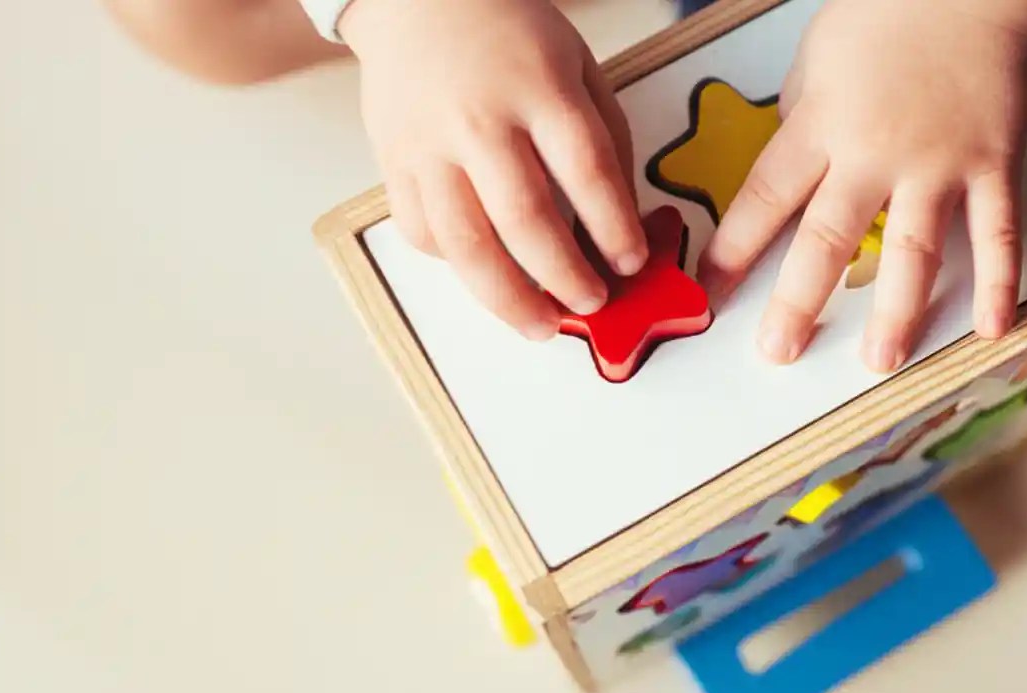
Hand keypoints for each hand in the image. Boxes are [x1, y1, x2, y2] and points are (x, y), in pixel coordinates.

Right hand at [340, 0, 646, 339]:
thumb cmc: (507, 34)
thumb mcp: (577, 65)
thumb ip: (603, 138)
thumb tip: (620, 219)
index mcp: (539, 89)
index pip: (587, 172)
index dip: (615, 227)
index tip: (631, 262)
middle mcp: (481, 121)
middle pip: (525, 219)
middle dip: (565, 276)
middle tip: (591, 302)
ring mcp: (430, 146)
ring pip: (466, 244)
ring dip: (508, 298)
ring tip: (539, 325)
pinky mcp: (395, 164)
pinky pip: (423, 232)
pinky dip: (455, 267)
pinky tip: (484, 276)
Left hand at [699, 0, 1026, 370]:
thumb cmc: (888, 11)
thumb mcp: (818, 59)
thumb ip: (802, 119)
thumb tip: (791, 170)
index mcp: (821, 125)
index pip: (765, 199)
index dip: (734, 250)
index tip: (711, 291)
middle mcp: (875, 152)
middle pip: (828, 238)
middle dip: (799, 301)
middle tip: (779, 351)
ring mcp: (939, 162)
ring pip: (914, 249)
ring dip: (897, 312)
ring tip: (879, 360)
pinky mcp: (993, 162)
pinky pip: (999, 231)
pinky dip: (1000, 281)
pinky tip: (992, 328)